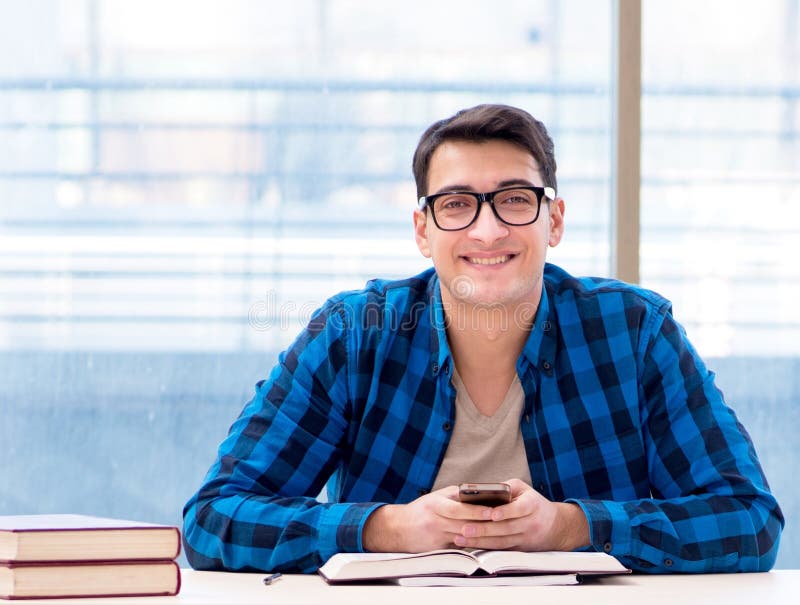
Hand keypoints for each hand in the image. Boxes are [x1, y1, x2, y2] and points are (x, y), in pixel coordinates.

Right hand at [362, 486, 496, 552]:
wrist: (396, 529)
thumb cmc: (421, 510)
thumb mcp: (435, 497)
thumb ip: (454, 496)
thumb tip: (479, 495)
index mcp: (435, 504)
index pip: (459, 508)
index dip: (476, 511)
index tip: (493, 511)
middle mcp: (435, 520)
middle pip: (463, 524)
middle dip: (482, 524)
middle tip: (501, 523)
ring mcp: (436, 536)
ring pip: (462, 536)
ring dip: (480, 535)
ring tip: (498, 533)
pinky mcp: (436, 549)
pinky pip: (457, 546)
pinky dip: (470, 544)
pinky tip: (484, 543)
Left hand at [452, 479, 590, 550]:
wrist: (557, 526)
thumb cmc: (533, 503)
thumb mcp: (524, 489)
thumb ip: (505, 488)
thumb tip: (482, 490)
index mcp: (532, 505)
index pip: (520, 508)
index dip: (506, 511)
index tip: (491, 514)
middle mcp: (531, 523)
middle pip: (506, 528)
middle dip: (484, 529)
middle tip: (464, 528)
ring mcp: (526, 539)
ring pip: (502, 541)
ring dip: (480, 541)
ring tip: (461, 538)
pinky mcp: (521, 550)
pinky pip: (501, 550)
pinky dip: (485, 548)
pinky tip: (470, 545)